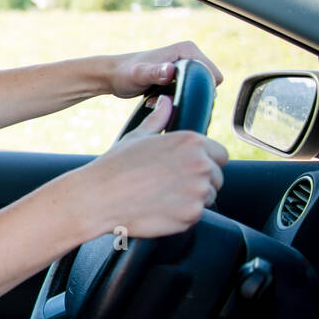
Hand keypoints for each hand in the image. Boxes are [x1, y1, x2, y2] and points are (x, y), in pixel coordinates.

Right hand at [76, 95, 228, 240]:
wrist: (98, 198)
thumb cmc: (114, 167)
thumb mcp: (136, 137)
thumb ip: (158, 120)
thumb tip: (166, 102)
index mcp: (191, 142)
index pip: (220, 154)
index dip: (205, 162)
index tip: (185, 169)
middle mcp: (200, 164)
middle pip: (216, 178)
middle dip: (198, 182)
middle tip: (168, 186)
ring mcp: (198, 190)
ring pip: (207, 198)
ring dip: (191, 200)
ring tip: (161, 197)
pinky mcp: (192, 214)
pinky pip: (195, 216)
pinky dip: (181, 216)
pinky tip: (159, 209)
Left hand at [103, 40, 223, 99]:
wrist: (111, 76)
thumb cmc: (124, 73)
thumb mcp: (139, 75)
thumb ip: (155, 73)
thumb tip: (170, 71)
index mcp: (188, 50)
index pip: (213, 75)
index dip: (199, 89)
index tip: (176, 94)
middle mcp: (190, 55)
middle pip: (206, 84)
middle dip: (188, 95)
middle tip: (164, 97)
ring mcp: (184, 66)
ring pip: (196, 90)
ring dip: (179, 98)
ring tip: (158, 98)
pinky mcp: (178, 76)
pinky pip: (186, 92)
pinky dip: (173, 98)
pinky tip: (156, 98)